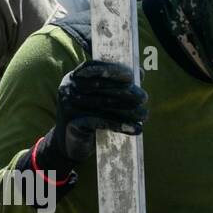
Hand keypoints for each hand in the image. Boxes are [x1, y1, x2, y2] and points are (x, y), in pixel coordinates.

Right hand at [33, 60, 147, 177]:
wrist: (68, 145)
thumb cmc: (88, 117)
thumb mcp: (98, 98)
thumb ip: (115, 84)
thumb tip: (140, 72)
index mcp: (73, 78)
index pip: (92, 67)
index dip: (112, 69)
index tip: (131, 76)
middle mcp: (68, 89)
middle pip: (101, 86)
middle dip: (126, 92)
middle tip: (144, 98)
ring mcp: (68, 106)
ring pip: (104, 104)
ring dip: (127, 110)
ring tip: (144, 115)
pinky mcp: (73, 123)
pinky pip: (100, 121)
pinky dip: (120, 125)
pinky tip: (135, 129)